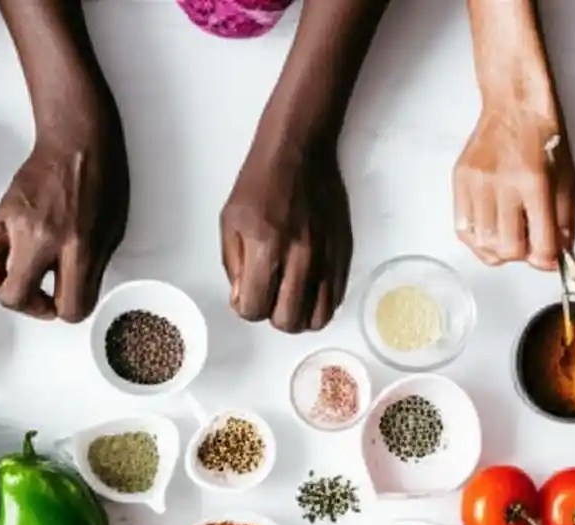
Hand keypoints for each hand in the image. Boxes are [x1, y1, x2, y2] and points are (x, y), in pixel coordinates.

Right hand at [0, 117, 128, 322]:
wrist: (76, 140)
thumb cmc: (102, 178)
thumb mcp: (113, 230)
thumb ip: (93, 267)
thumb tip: (78, 294)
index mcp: (80, 244)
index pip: (71, 306)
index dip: (74, 310)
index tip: (74, 301)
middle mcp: (44, 238)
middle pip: (21, 300)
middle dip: (38, 309)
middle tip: (49, 300)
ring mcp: (17, 226)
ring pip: (0, 285)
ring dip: (17, 292)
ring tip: (31, 280)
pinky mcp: (1, 215)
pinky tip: (10, 266)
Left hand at [221, 141, 351, 333]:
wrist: (300, 152)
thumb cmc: (259, 184)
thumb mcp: (230, 222)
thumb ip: (234, 267)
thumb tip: (244, 300)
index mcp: (266, 246)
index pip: (255, 309)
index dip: (246, 308)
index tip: (246, 294)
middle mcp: (300, 256)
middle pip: (289, 321)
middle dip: (273, 316)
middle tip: (269, 296)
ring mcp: (326, 257)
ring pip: (318, 317)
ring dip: (300, 314)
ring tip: (290, 296)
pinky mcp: (343, 253)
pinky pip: (336, 298)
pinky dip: (320, 301)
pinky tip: (307, 285)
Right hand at [453, 105, 574, 269]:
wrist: (514, 105)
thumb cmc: (545, 137)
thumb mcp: (567, 178)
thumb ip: (563, 221)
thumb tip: (557, 255)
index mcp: (534, 183)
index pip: (540, 244)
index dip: (548, 261)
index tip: (551, 260)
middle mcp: (502, 186)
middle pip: (508, 249)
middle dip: (522, 256)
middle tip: (529, 246)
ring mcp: (476, 185)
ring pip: (483, 244)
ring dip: (499, 250)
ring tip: (509, 239)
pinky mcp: (459, 182)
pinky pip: (462, 229)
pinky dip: (477, 240)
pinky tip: (490, 231)